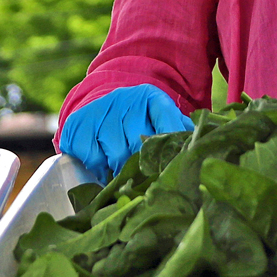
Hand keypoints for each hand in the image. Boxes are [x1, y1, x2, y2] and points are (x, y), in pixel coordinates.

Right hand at [57, 84, 192, 182]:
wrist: (100, 109)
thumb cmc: (138, 123)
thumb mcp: (161, 122)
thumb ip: (180, 133)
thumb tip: (198, 148)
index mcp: (151, 97)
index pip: (167, 122)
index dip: (170, 149)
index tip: (171, 168)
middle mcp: (125, 98)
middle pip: (140, 144)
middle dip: (144, 167)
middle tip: (147, 179)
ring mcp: (100, 109)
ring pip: (117, 154)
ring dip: (121, 171)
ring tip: (124, 174)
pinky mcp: (78, 124)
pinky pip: (92, 157)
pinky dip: (98, 168)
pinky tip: (103, 166)